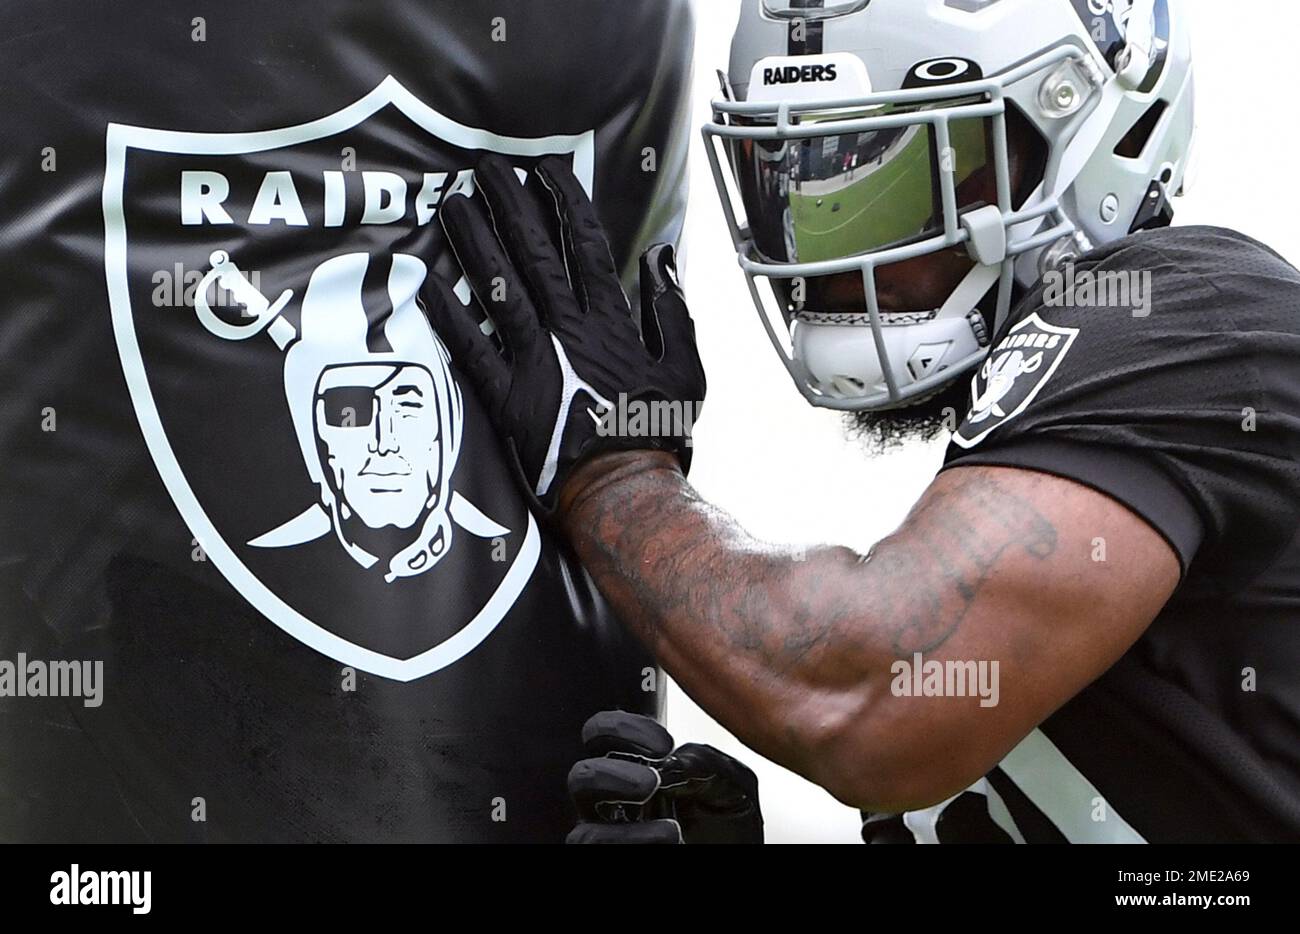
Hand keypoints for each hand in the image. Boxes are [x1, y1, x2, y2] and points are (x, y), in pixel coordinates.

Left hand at [422, 153, 704, 515]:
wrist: (623, 490)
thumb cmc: (657, 432)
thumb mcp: (687, 368)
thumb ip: (671, 309)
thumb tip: (660, 257)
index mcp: (612, 321)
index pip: (585, 247)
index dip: (564, 204)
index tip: (544, 172)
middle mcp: (568, 330)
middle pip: (533, 255)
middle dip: (509, 206)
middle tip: (485, 169)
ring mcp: (534, 361)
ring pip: (498, 288)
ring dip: (473, 244)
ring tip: (452, 205)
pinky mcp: (506, 396)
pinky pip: (471, 348)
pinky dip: (450, 316)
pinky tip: (427, 285)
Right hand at [566, 710, 763, 843]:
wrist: (737, 851)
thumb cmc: (729, 824)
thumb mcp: (730, 783)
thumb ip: (703, 762)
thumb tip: (672, 763)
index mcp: (634, 768)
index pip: (601, 734)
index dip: (622, 729)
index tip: (663, 744)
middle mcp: (615, 803)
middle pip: (581, 778)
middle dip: (610, 775)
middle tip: (652, 782)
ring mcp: (613, 836)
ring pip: (584, 833)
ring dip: (622, 832)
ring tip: (670, 827)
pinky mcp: (617, 855)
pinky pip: (598, 850)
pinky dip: (635, 843)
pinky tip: (671, 839)